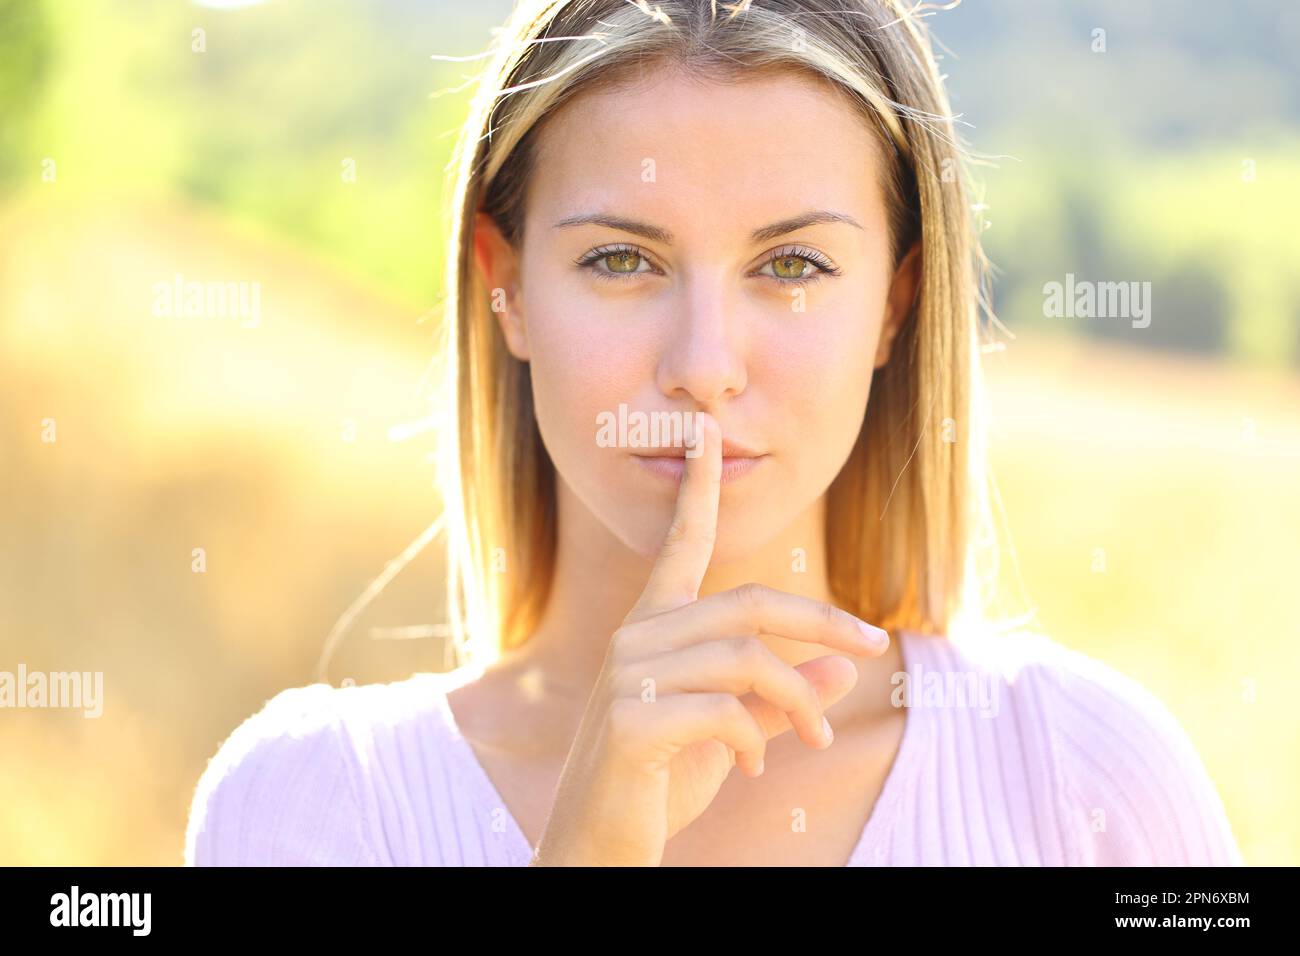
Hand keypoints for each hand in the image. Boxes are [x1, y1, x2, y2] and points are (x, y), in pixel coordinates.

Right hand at [530, 413, 891, 865]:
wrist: (596, 851)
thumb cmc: (658, 787)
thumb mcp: (730, 736)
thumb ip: (779, 697)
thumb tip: (841, 665)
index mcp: (652, 630)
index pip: (682, 546)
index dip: (699, 491)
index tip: (709, 435)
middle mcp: (635, 639)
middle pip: (749, 603)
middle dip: (822, 620)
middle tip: (872, 648)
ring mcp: (627, 677)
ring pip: (746, 657)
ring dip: (799, 701)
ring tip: (813, 743)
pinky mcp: (630, 721)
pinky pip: (727, 711)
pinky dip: (757, 741)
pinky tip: (751, 770)